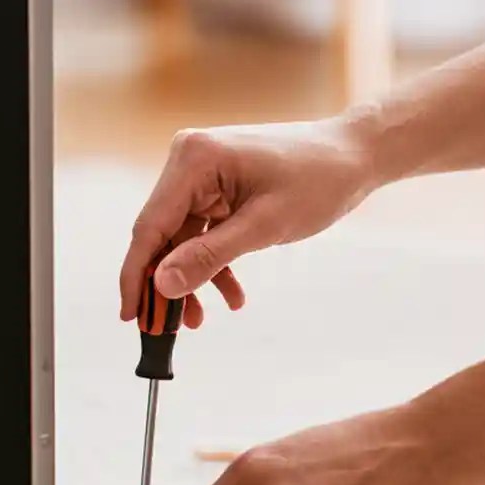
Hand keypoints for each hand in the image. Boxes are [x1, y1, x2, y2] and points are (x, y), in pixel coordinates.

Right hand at [119, 119, 379, 327]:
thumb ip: (209, 257)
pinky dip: (214, 264)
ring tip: (202, 319)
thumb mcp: (264, 227)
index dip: (136, 275)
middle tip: (166, 329)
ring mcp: (202, 174)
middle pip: (161, 235)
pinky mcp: (217, 187)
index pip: (150, 226)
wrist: (354, 156)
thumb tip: (161, 286)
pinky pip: (203, 233)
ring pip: (182, 240)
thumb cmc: (318, 179)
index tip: (130, 316)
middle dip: (167, 283)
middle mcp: (189, 162)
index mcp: (194, 159)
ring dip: (193, 279)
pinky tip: (232, 295)